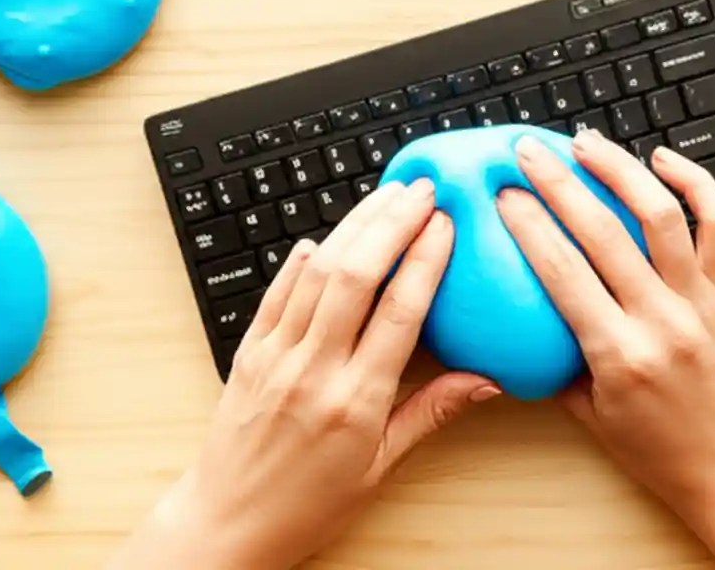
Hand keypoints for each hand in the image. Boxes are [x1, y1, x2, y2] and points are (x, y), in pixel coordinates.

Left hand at [110, 179, 499, 569]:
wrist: (228, 524)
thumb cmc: (309, 505)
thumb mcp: (381, 467)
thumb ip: (431, 413)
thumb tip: (486, 381)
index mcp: (356, 401)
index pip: (399, 312)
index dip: (426, 259)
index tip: (446, 224)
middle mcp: (313, 370)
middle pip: (356, 276)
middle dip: (392, 223)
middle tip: (421, 190)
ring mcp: (275, 357)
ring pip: (316, 273)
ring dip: (353, 227)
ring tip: (384, 197)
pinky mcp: (246, 353)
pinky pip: (275, 293)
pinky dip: (300, 260)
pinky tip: (325, 238)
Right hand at [498, 130, 714, 569]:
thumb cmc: (660, 452)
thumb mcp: (588, 415)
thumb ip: (551, 362)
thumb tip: (516, 316)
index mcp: (620, 355)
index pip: (563, 272)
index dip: (528, 225)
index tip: (503, 194)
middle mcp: (663, 321)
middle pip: (604, 232)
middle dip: (559, 182)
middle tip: (529, 150)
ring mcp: (701, 303)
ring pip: (662, 214)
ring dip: (621, 169)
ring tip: (588, 142)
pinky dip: (695, 183)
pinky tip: (664, 160)